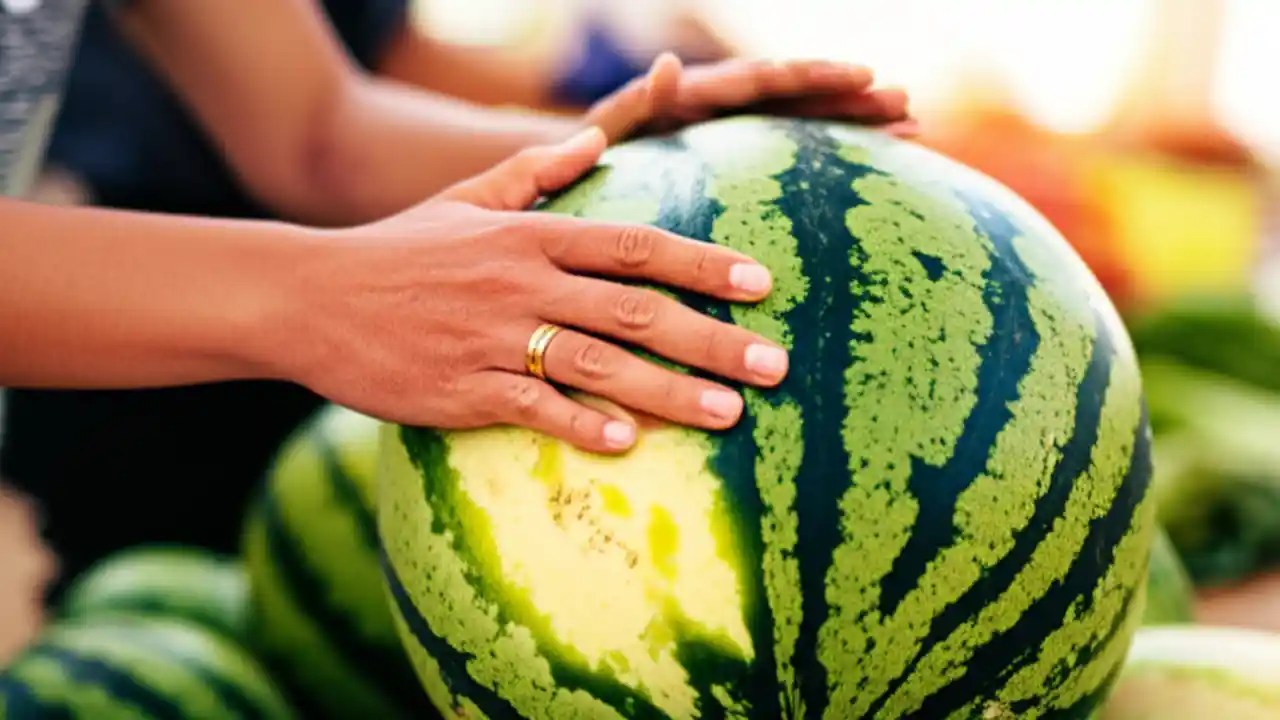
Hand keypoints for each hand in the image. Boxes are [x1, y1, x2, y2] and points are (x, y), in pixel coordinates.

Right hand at [287, 128, 788, 452]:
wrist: (308, 297)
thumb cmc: (396, 250)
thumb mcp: (465, 199)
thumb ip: (536, 171)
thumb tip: (597, 138)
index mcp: (528, 235)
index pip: (632, 246)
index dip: (701, 264)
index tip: (760, 283)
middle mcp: (521, 282)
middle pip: (633, 309)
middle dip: (712, 337)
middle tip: (775, 363)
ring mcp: (492, 338)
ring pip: (598, 364)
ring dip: (670, 391)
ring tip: (730, 413)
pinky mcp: (460, 389)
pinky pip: (533, 408)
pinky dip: (583, 424)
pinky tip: (630, 443)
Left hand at [582, 53, 917, 142]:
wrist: (591, 160)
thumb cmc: (594, 150)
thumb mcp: (610, 127)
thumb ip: (635, 103)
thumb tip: (666, 66)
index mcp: (699, 94)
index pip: (765, 80)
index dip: (813, 76)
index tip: (861, 74)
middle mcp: (727, 101)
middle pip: (799, 94)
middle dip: (852, 97)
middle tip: (905, 101)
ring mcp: (739, 124)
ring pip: (808, 117)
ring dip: (858, 119)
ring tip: (912, 122)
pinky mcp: (744, 147)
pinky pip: (797, 143)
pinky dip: (836, 144)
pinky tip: (882, 151)